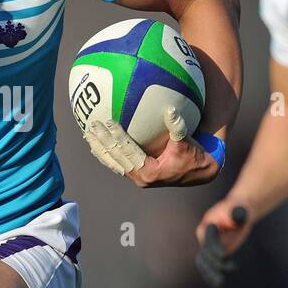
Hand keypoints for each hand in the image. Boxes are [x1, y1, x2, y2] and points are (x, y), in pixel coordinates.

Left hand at [84, 106, 219, 186]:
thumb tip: (170, 109)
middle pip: (116, 158)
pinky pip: (117, 165)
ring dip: (100, 149)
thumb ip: (177, 127)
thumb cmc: (194, 157)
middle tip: (91, 126)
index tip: (108, 122)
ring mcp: (137, 178)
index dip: (117, 136)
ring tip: (88, 135)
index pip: (128, 151)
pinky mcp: (137, 175)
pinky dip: (106, 155)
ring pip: (113, 163)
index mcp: (149, 171)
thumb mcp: (186, 143)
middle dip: (103, 142)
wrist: (199, 173)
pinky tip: (96, 145)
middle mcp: (140, 178)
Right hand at [194, 202, 250, 287]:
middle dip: (212, 266)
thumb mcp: (241, 209)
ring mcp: (208, 245)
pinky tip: (222, 279)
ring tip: (219, 284)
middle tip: (220, 278)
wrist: (239, 212)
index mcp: (208, 224)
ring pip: (204, 262)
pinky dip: (214, 272)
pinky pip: (212, 264)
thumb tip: (238, 215)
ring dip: (209, 274)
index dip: (214, 248)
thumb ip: (238, 213)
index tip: (223, 256)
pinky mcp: (214, 251)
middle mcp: (204, 236)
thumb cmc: (241, 208)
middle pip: (204, 253)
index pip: (209, 239)